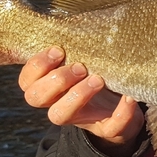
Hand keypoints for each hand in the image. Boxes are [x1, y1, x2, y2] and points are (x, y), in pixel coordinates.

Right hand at [18, 46, 144, 156]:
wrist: (123, 108)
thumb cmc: (96, 76)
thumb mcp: (84, 61)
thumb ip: (75, 48)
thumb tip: (78, 26)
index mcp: (50, 86)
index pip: (26, 81)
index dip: (37, 66)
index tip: (59, 50)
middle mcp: (58, 103)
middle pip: (36, 97)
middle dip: (56, 79)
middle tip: (80, 67)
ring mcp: (81, 119)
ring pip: (59, 115)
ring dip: (77, 95)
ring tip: (98, 79)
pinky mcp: (107, 129)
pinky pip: (111, 128)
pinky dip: (122, 113)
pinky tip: (130, 98)